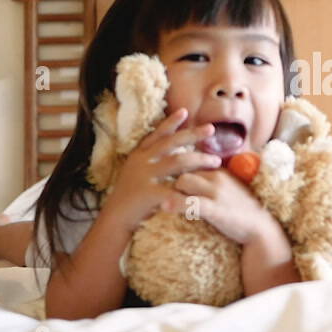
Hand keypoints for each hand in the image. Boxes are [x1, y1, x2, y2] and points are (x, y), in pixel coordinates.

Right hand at [99, 107, 222, 232]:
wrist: (115, 220)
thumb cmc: (130, 198)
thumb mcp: (136, 173)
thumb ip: (151, 161)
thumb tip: (173, 150)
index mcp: (139, 155)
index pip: (156, 134)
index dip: (170, 122)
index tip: (185, 111)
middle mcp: (142, 162)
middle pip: (172, 143)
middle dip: (193, 135)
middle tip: (211, 129)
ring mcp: (145, 176)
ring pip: (178, 161)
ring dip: (200, 160)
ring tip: (216, 161)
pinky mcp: (149, 193)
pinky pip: (175, 188)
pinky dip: (191, 187)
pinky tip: (206, 185)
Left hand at [171, 168, 282, 245]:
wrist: (260, 228)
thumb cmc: (242, 210)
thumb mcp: (229, 188)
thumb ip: (212, 181)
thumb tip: (191, 179)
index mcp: (219, 170)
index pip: (190, 163)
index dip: (177, 173)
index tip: (165, 179)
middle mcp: (217, 177)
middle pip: (183, 170)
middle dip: (171, 182)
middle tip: (162, 193)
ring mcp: (216, 193)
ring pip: (183, 182)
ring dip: (172, 191)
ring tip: (163, 202)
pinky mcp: (215, 209)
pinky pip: (190, 203)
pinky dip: (176, 204)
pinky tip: (165, 207)